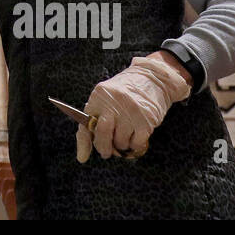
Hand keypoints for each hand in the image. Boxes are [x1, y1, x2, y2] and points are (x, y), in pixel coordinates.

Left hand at [75, 52, 191, 161]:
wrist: (152, 78)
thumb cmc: (125, 91)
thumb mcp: (106, 97)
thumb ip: (94, 118)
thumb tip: (83, 153)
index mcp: (100, 95)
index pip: (86, 123)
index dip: (84, 142)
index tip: (83, 156)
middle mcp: (115, 103)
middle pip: (103, 134)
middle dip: (104, 147)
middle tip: (107, 151)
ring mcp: (131, 112)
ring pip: (120, 142)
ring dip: (121, 145)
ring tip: (124, 136)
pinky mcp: (146, 121)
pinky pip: (136, 144)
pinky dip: (134, 145)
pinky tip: (135, 136)